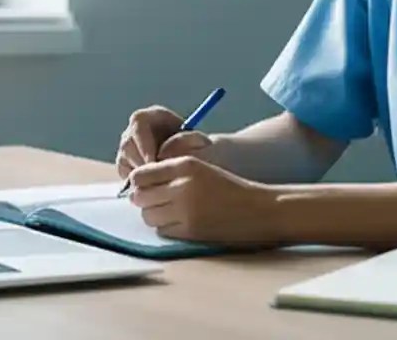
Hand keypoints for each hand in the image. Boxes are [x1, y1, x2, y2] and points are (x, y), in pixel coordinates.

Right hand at [116, 106, 212, 178]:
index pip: (139, 121)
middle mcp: (138, 128)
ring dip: (140, 174)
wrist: (198, 162)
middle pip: (128, 143)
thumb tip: (162, 153)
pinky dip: (136, 182)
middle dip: (140, 162)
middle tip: (155, 178)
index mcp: (154, 116)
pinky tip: (153, 186)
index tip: (154, 162)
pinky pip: (124, 172)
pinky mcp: (126, 162)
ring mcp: (130, 145)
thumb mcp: (198, 143)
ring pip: (124, 160)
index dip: (144, 141)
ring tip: (158, 183)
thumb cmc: (201, 150)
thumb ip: (183, 143)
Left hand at [127, 156, 279, 244]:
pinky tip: (182, 223)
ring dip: (155, 215)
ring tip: (171, 213)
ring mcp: (185, 209)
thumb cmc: (229, 188)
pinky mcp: (190, 230)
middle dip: (144, 201)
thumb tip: (137, 184)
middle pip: (140, 196)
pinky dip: (167, 228)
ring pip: (148, 215)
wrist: (258, 209)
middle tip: (157, 202)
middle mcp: (181, 185)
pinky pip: (163, 230)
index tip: (147, 188)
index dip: (139, 183)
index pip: (140, 175)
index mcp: (184, 165)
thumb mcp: (201, 169)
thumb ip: (171, 173)